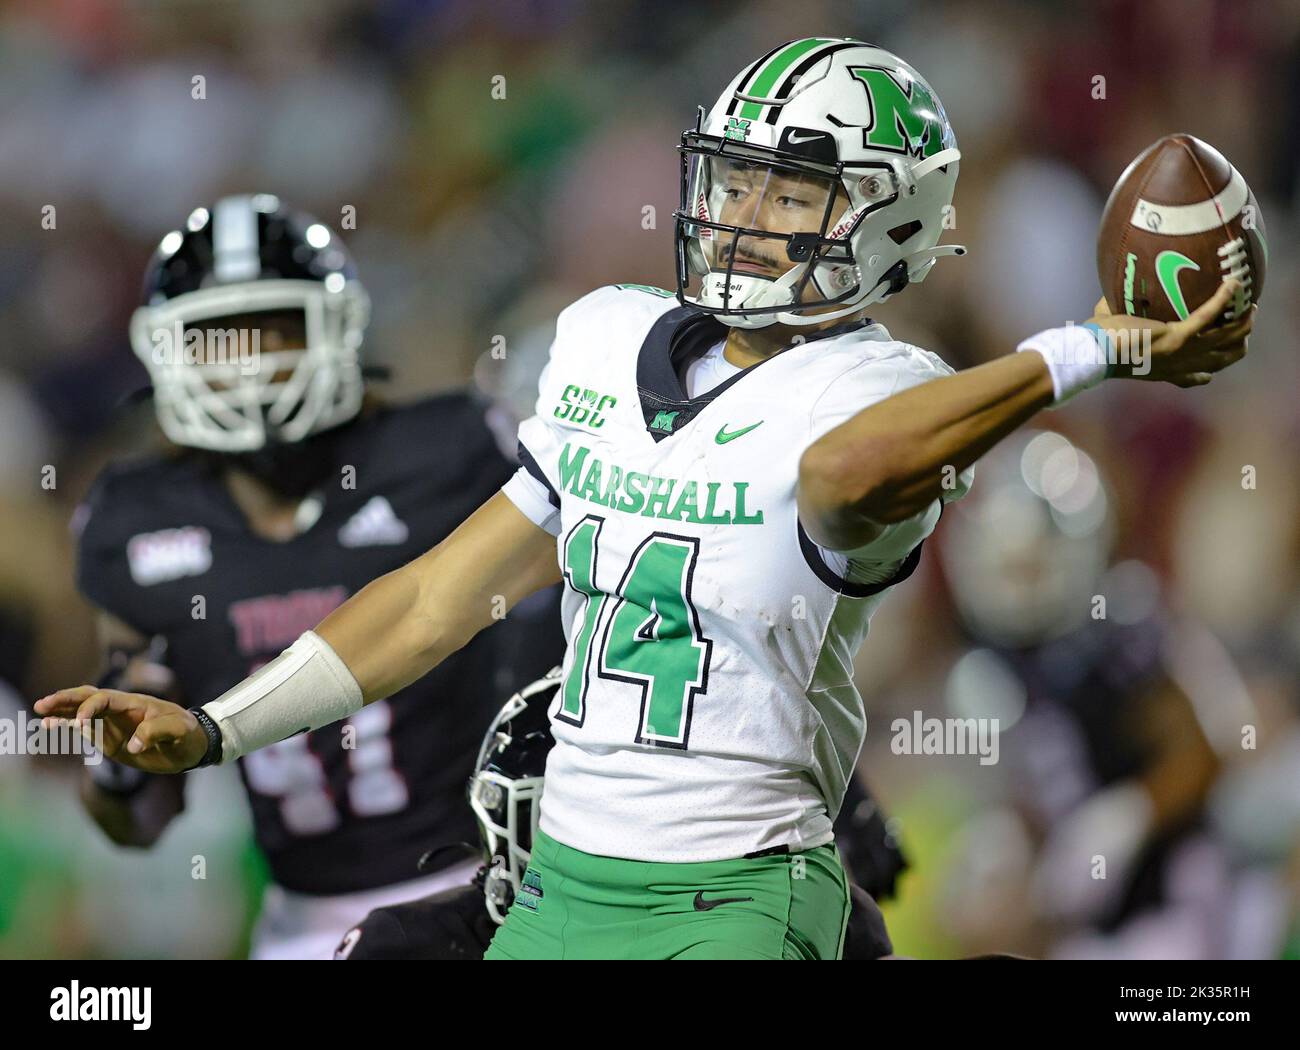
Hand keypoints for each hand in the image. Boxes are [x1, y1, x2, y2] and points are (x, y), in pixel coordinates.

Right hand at [34, 687, 207, 773]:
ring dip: (62, 709)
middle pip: (88, 697)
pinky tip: (49, 725)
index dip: (90, 708)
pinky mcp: (109, 737)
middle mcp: (120, 709)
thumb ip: (159, 731)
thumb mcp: (181, 731)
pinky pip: (84, 728)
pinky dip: (67, 725)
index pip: (105, 698)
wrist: (192, 746)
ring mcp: (113, 722)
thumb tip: (133, 744)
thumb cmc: (188, 735)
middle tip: (43, 704)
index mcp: (135, 703)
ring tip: (40, 710)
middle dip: (66, 699)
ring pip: (82, 710)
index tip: (82, 725)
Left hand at [1087, 278, 1253, 386]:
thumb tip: (1105, 300)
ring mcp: (1180, 352)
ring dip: (1241, 323)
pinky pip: (1208, 316)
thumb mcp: (1114, 340)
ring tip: (1250, 306)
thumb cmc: (1094, 346)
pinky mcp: (1177, 337)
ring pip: (1224, 341)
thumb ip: (1116, 321)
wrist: (1091, 354)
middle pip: (1219, 361)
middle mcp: (1175, 366)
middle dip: (1237, 345)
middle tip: (1245, 326)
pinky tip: (1233, 283)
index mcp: (1161, 371)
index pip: (1190, 378)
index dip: (1205, 373)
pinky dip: (1222, 299)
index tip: (1211, 371)